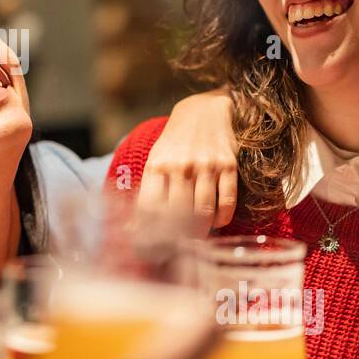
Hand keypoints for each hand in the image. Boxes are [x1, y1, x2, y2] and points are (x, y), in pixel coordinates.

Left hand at [138, 87, 237, 237]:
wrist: (204, 111)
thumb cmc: (175, 144)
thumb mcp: (155, 162)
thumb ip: (147, 194)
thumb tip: (130, 230)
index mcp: (156, 167)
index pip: (150, 208)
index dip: (151, 233)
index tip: (154, 247)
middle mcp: (180, 166)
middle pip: (179, 215)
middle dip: (179, 237)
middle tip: (181, 248)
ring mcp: (205, 165)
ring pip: (203, 211)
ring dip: (202, 231)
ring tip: (199, 237)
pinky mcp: (228, 165)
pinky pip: (227, 201)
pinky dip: (223, 218)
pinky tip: (218, 221)